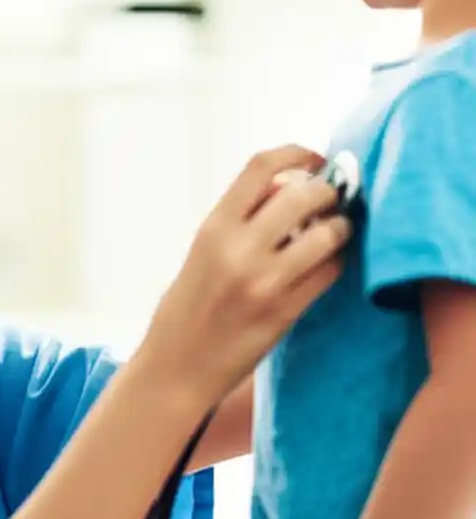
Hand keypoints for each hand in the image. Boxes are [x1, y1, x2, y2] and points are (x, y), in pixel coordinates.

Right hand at [136, 144, 351, 409]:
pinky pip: (330, 273)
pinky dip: (336, 262)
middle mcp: (238, 249)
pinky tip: (327, 264)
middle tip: (334, 199)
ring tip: (334, 233)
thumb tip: (289, 185)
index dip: (296, 153)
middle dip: (329, 191)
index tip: (314, 159)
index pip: (261, 168)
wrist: (177, 365)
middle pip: (303, 194)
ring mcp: (263, 281)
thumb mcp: (203, 251)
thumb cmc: (189, 305)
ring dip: (340, 228)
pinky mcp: (285, 311)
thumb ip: (241, 219)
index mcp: (213, 228)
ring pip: (327, 234)